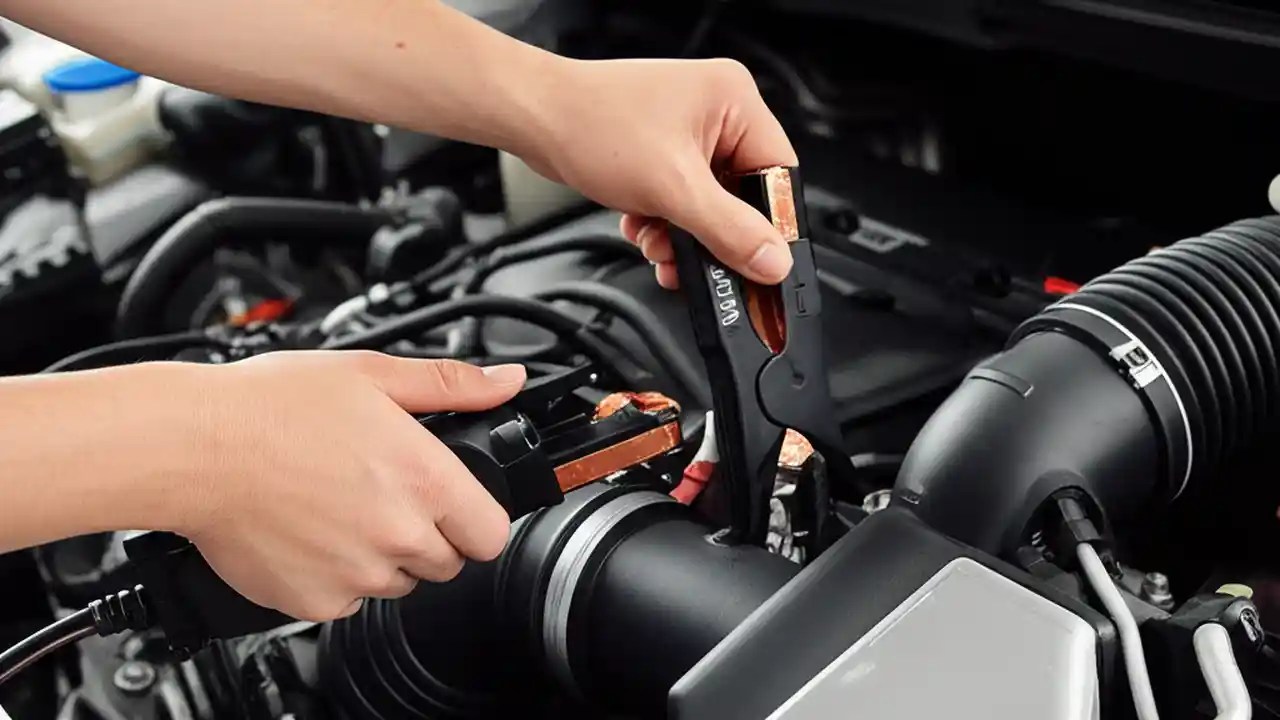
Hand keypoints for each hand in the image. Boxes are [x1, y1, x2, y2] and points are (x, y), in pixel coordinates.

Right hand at [180, 351, 525, 621]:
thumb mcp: (372, 374)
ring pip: (397, 582)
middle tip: (382, 493)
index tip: (457, 505)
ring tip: (339, 506)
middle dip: (427, 532)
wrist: (193, 447)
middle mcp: (398, 534)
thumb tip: (505, 382)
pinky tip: (309, 532)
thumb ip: (450, 384)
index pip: (492, 534)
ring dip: (382, 555)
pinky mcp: (316, 601)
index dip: (478, 518)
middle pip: (447, 561)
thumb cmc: (272, 407)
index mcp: (424, 479)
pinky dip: (335, 575)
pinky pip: (347, 600)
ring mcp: (357, 574)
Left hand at [521, 58, 797, 288]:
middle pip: (741, 194)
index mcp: (734, 100)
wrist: (532, 118)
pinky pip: (680, 199)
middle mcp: (715, 110)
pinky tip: (642, 228)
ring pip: (707, 204)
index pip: (778, 174)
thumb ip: (729, 232)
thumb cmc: (591, 124)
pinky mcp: (660, 150)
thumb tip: (771, 261)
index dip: (770, 224)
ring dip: (683, 235)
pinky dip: (663, 223)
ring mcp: (686, 131)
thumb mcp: (673, 190)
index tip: (761, 263)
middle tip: (703, 264)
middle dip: (712, 234)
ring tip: (659, 245)